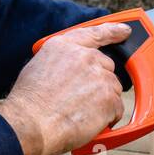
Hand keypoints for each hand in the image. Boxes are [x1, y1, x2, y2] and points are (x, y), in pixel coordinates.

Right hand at [0, 22, 131, 154]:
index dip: (112, 31)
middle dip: (99, 82)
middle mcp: (85, 57)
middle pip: (106, 66)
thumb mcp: (38, 67)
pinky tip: (89, 122)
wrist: (31, 123)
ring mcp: (99, 76)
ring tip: (80, 113)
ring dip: (103, 102)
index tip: (124, 31)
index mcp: (65, 46)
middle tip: (82, 98)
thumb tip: (71, 72)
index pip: (94, 33)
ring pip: (113, 89)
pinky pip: (117, 109)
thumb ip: (61, 62)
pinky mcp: (109, 98)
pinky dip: (108, 118)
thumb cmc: (29, 103)